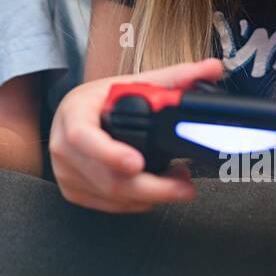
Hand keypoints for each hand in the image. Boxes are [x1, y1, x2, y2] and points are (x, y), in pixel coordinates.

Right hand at [49, 57, 224, 212]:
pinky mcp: (72, 192)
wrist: (74, 116)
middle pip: (106, 178)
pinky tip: (154, 189)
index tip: (137, 163)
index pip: (84, 137)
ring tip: (176, 181)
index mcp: (74, 113)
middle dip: (152, 186)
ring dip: (150, 195)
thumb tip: (212, 68)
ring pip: (112, 197)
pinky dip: (138, 202)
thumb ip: (177, 77)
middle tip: (183, 184)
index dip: (111, 154)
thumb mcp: (133, 84)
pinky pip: (111, 207)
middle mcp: (63, 145)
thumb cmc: (101, 101)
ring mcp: (65, 172)